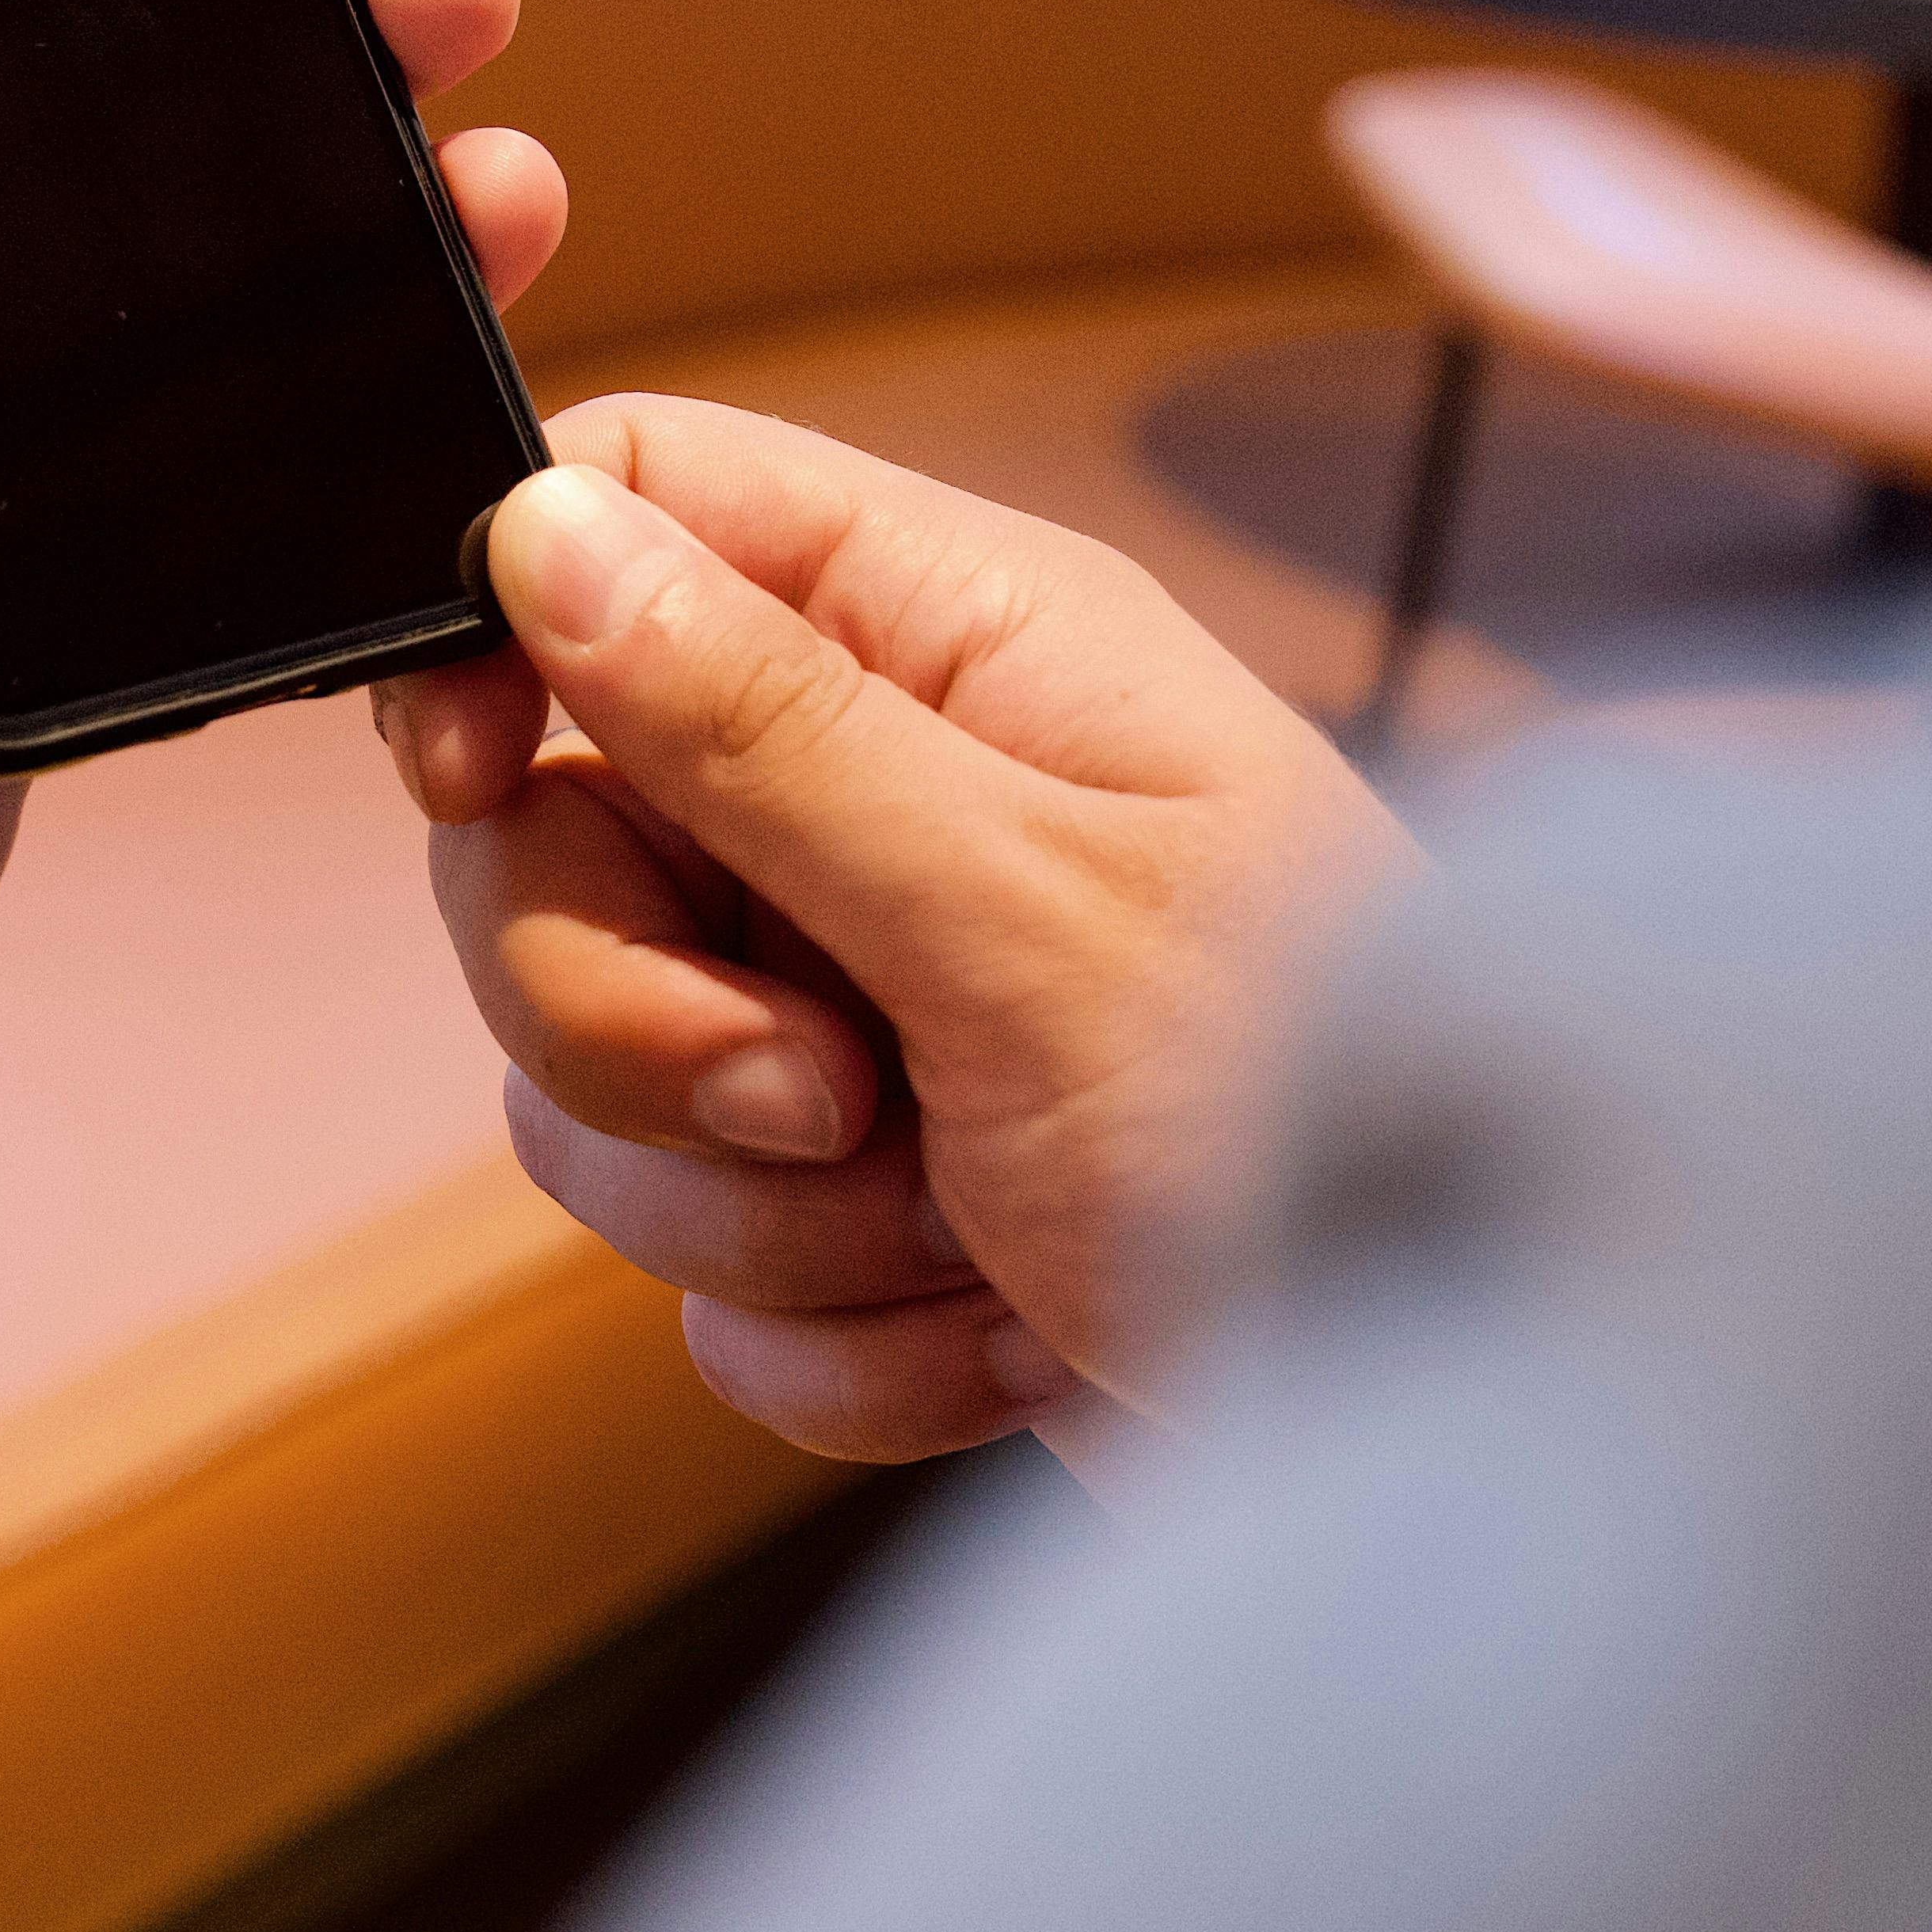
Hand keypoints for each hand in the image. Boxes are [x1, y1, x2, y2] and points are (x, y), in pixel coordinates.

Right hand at [379, 399, 1412, 1462]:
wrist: (1456, 1425)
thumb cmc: (1326, 1137)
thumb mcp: (1032, 906)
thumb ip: (770, 721)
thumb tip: (544, 527)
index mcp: (961, 640)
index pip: (633, 506)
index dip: (499, 624)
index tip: (475, 777)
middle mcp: (902, 792)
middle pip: (556, 825)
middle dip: (634, 1005)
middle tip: (820, 1089)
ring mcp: (875, 994)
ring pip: (600, 1073)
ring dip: (753, 1203)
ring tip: (958, 1228)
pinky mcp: (869, 1191)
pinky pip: (700, 1255)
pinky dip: (830, 1327)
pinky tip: (999, 1333)